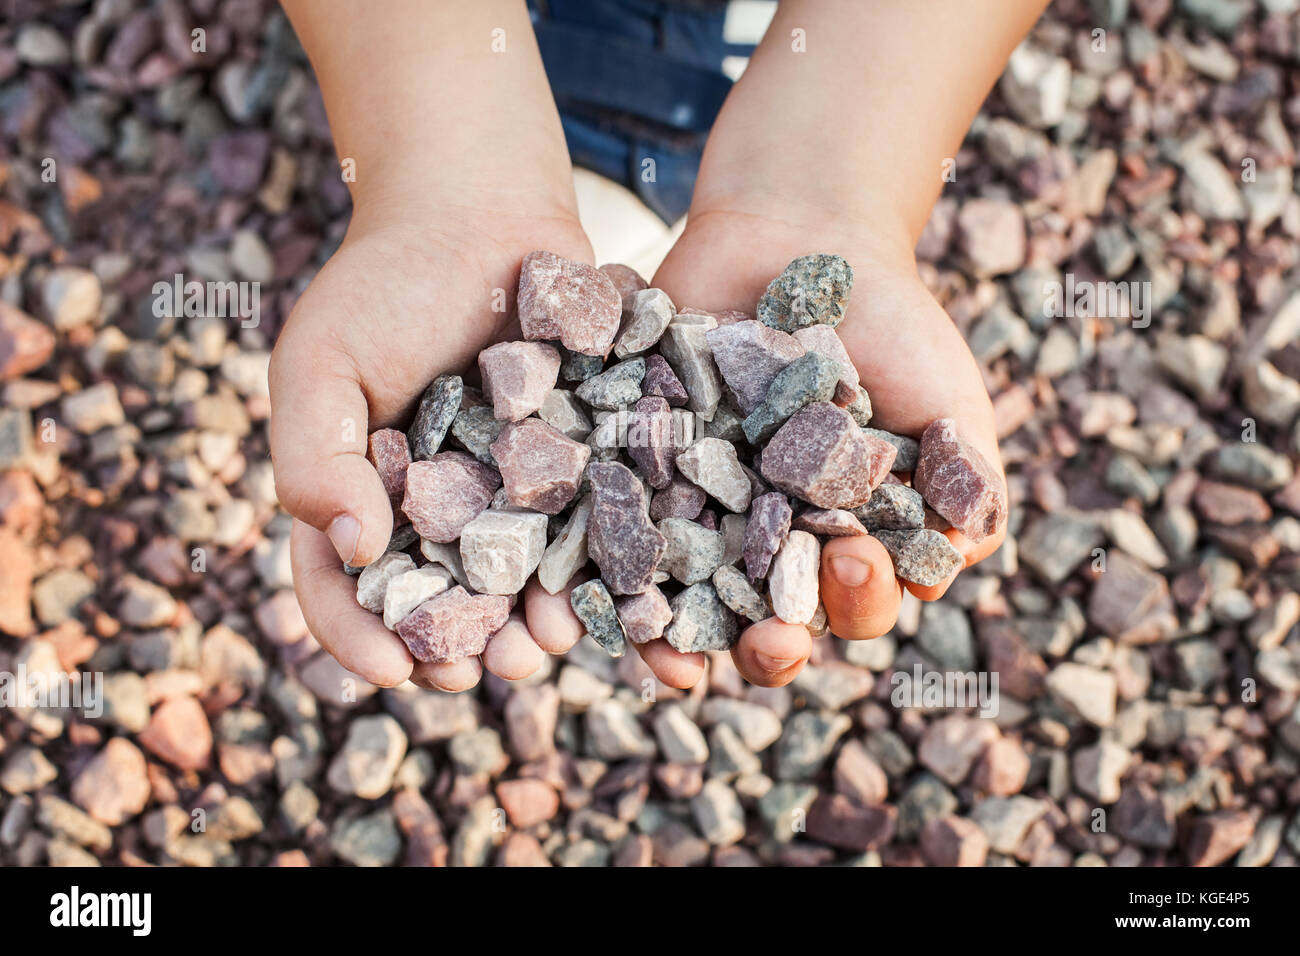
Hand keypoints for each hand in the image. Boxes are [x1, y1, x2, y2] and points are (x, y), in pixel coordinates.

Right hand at [269, 201, 600, 691]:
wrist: (480, 214)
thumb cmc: (384, 285)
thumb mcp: (321, 363)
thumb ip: (314, 458)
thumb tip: (355, 551)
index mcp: (361, 499)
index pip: (345, 589)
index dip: (361, 637)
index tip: (393, 672)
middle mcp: (436, 511)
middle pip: (443, 602)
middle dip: (469, 646)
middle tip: (497, 668)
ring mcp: (509, 493)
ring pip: (519, 580)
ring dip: (537, 621)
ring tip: (556, 642)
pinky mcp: (576, 465)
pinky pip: (585, 525)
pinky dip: (597, 563)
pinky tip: (614, 587)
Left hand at [639, 205, 1006, 688]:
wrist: (802, 237)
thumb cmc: (893, 325)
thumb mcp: (951, 403)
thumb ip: (967, 490)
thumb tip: (945, 573)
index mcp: (844, 541)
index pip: (852, 601)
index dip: (856, 601)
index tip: (855, 562)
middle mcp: (769, 543)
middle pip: (767, 622)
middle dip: (770, 644)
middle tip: (770, 639)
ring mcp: (698, 514)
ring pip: (683, 600)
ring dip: (676, 640)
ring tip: (674, 656)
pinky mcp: (635, 476)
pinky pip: (612, 531)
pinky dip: (603, 564)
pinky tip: (602, 589)